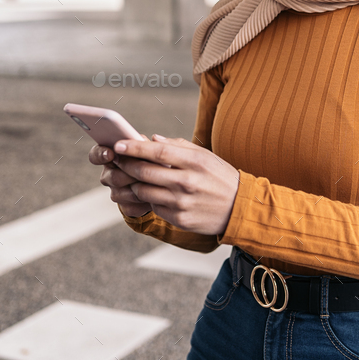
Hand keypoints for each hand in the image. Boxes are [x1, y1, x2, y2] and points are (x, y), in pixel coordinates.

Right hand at [88, 143, 152, 217]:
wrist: (165, 186)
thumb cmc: (158, 162)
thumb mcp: (156, 149)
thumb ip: (151, 143)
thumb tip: (150, 139)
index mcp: (113, 156)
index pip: (96, 154)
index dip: (100, 154)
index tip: (110, 154)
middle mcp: (110, 174)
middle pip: (111, 176)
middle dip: (129, 174)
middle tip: (145, 170)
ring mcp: (116, 191)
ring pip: (119, 193)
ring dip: (137, 188)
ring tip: (153, 184)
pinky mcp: (126, 207)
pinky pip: (129, 207)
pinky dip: (142, 203)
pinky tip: (153, 197)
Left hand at [112, 135, 239, 235]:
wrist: (240, 208)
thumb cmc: (220, 177)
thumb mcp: (206, 156)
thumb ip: (179, 145)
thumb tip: (152, 139)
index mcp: (195, 162)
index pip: (157, 151)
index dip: (134, 148)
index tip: (119, 144)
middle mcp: (187, 182)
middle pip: (145, 172)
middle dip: (126, 165)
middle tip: (118, 160)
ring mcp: (182, 203)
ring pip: (144, 191)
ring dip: (134, 183)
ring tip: (134, 177)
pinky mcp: (180, 220)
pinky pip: (154, 207)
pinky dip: (149, 199)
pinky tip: (152, 193)